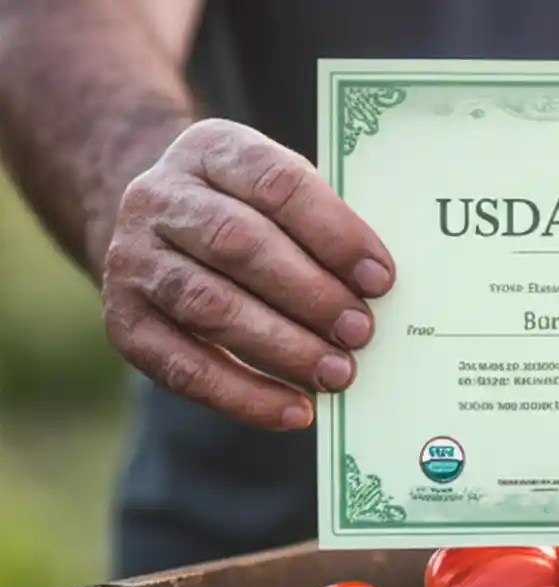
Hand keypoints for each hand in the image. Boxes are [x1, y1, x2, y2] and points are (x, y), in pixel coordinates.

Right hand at [100, 119, 395, 428]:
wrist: (155, 225)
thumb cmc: (249, 210)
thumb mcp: (278, 191)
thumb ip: (324, 225)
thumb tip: (379, 290)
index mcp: (213, 150)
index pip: (276, 183)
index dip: (333, 232)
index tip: (381, 278)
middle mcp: (160, 198)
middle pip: (238, 244)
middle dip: (310, 293)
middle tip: (361, 331)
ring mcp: (133, 260)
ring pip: (209, 305)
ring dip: (282, 346)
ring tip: (338, 373)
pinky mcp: (124, 322)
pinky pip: (183, 367)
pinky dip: (244, 395)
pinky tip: (295, 410)